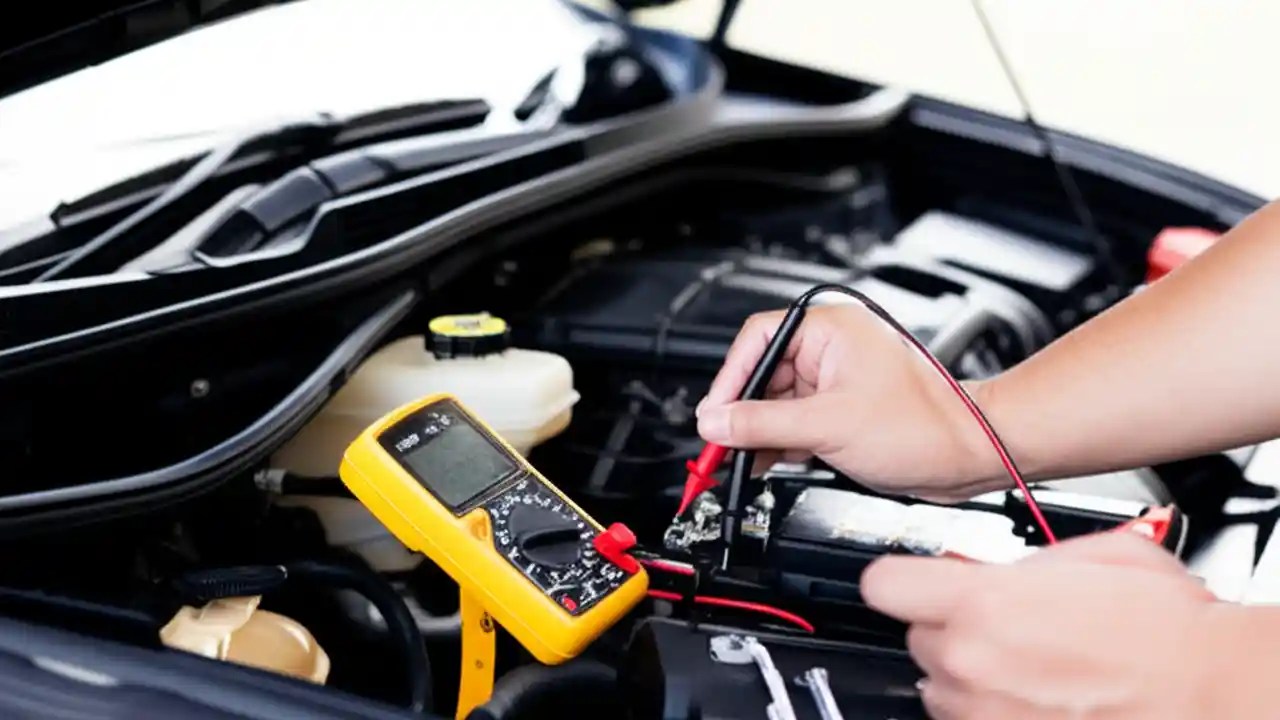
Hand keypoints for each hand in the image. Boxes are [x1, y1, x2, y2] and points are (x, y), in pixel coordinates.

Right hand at [696, 305, 1007, 501]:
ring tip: (744, 460)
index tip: (713, 415)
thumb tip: (716, 423)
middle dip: (743, 413)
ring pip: (776, 401)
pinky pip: (795, 419)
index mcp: (829, 329)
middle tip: (721, 444)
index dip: (729, 379)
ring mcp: (836, 378)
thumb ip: (763, 424)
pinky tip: (769, 461)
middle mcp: (831, 347)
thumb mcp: (827, 426)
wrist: (969, 456)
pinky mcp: (841, 408)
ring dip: (761, 432)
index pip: (757, 339)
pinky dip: (780, 441)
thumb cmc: (924, 426)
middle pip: (762, 373)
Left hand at [861, 533, 1224, 718]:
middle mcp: (970, 663)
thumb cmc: (1167, 632)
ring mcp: (981, 715)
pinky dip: (991, 711)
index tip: (913, 579)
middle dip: (951, 626)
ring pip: (939, 687)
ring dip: (968, 674)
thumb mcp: (1090, 555)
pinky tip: (1037, 697)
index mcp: (981, 603)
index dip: (901, 577)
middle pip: (915, 637)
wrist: (1212, 693)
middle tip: (1003, 622)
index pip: (883, 583)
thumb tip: (1001, 569)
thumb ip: (1022, 563)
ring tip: (1029, 665)